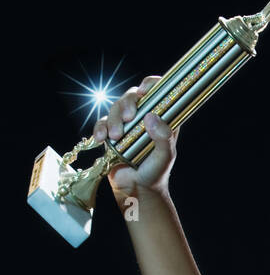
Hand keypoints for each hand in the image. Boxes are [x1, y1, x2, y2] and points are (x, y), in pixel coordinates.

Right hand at [91, 76, 178, 204]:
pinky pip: (101, 123)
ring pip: (115, 108)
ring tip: (116, 137)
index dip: (150, 85)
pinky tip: (101, 138)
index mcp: (161, 117)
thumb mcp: (166, 156)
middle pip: (132, 96)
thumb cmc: (155, 172)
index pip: (157, 92)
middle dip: (127, 103)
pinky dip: (99, 128)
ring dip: (113, 119)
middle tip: (129, 117)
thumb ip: (164, 138)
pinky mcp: (110, 133)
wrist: (137, 190)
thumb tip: (150, 116)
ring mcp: (125, 124)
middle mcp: (142, 116)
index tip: (145, 90)